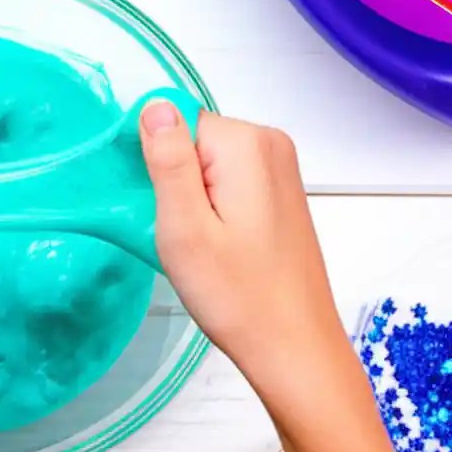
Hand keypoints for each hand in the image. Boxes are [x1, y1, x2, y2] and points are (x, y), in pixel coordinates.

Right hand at [139, 102, 349, 372]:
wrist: (295, 348)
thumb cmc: (237, 296)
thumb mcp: (185, 228)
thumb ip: (168, 160)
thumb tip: (156, 104)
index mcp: (246, 144)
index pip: (176, 122)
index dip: (156, 163)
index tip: (159, 209)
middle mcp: (270, 144)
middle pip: (194, 140)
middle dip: (176, 181)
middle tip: (181, 234)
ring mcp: (282, 168)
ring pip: (209, 163)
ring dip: (194, 198)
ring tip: (201, 245)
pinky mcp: (283, 193)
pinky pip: (231, 180)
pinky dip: (214, 207)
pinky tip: (219, 247)